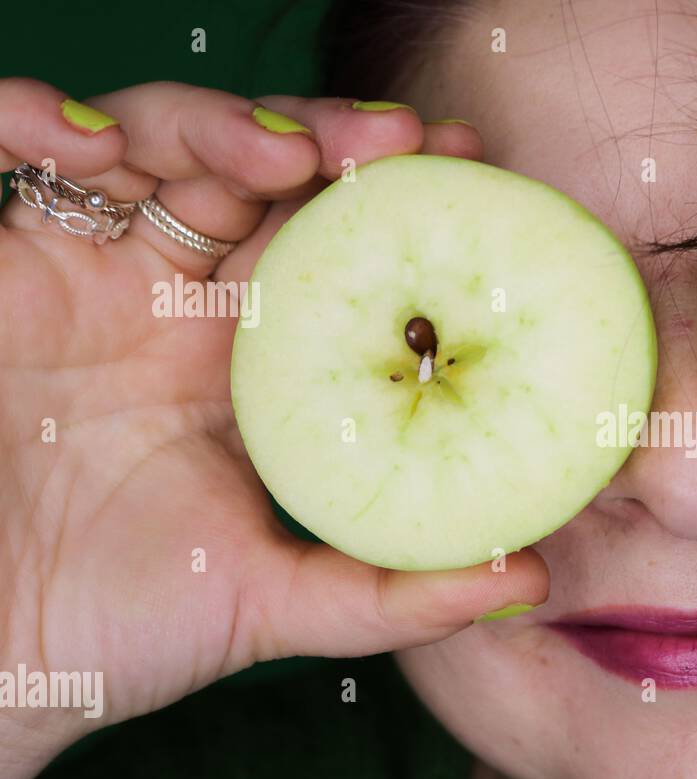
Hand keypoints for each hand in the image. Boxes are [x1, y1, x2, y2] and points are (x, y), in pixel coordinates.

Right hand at [0, 81, 547, 778]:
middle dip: (339, 144)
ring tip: (291, 151)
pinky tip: (86, 139)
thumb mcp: (274, 603)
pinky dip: (33, 117)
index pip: (335, 252)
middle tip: (411, 144)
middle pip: (263, 179)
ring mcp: (85, 273)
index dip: (398, 211)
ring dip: (223, 121)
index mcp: (251, 362)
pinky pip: (5, 153)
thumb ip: (396, 593)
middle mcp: (175, 302)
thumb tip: (528, 578)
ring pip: (156, 143)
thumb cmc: (118, 627)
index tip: (474, 184)